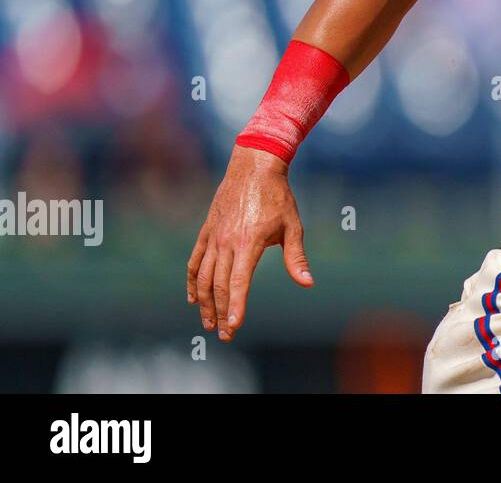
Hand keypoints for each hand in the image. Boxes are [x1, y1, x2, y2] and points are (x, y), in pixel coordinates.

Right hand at [187, 145, 313, 340]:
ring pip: (204, 277)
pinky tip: (194, 297)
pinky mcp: (206, 231)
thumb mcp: (293, 226)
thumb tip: (307, 282)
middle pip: (219, 285)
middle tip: (224, 334)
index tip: (233, 327)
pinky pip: (195, 261)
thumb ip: (296, 257)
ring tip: (208, 322)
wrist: (254, 167)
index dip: (235, 306)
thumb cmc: (278, 197)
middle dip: (221, 312)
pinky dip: (193, 281)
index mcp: (249, 242)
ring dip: (205, 302)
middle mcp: (227, 242)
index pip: (239, 282)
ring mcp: (213, 236)